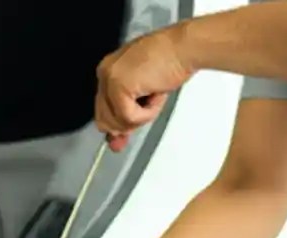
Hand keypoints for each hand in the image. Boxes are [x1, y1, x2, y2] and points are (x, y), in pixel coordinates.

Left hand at [96, 25, 194, 151]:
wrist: (184, 48)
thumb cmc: (172, 61)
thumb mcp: (145, 91)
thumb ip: (128, 113)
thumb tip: (115, 141)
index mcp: (109, 71)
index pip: (102, 110)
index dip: (115, 126)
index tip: (120, 140)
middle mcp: (105, 73)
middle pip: (105, 120)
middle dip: (127, 124)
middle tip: (146, 111)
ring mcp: (110, 78)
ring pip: (117, 122)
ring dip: (141, 117)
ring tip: (154, 96)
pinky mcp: (119, 86)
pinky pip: (129, 117)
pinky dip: (147, 114)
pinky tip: (155, 95)